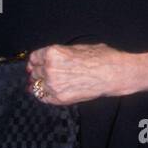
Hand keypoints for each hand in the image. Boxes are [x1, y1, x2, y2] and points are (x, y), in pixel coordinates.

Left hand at [26, 43, 140, 104]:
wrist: (112, 74)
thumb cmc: (100, 58)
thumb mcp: (77, 48)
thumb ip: (60, 54)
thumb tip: (51, 59)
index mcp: (53, 53)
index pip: (34, 58)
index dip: (34, 61)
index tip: (34, 64)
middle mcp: (50, 68)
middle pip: (34, 72)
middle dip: (37, 73)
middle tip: (38, 75)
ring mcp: (53, 85)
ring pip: (37, 86)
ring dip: (39, 85)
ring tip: (41, 85)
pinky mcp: (60, 98)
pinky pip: (44, 98)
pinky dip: (44, 95)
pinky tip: (47, 93)